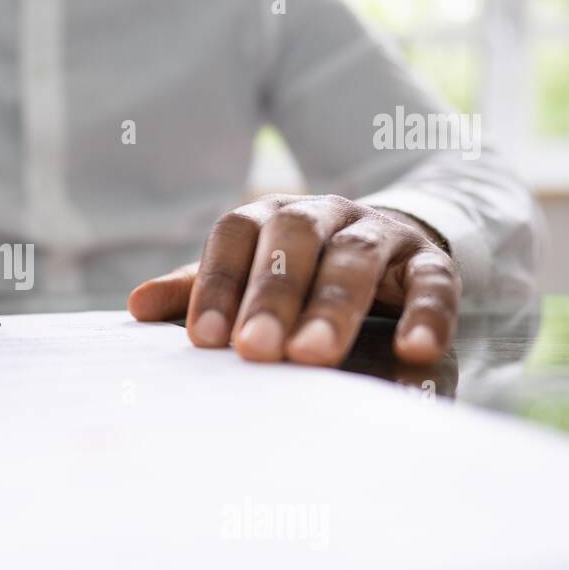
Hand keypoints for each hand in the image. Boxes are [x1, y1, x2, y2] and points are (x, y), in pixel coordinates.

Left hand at [127, 194, 459, 365]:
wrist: (385, 246)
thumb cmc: (296, 271)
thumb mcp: (245, 274)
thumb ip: (196, 291)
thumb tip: (136, 306)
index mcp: (269, 217)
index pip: (236, 237)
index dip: (218, 285)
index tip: (203, 339)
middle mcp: (322, 215)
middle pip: (293, 244)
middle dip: (272, 297)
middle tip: (255, 350)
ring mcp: (377, 233)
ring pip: (355, 260)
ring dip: (333, 307)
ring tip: (312, 355)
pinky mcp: (429, 260)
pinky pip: (432, 282)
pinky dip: (427, 314)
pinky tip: (416, 351)